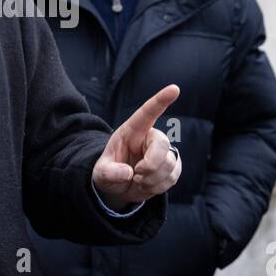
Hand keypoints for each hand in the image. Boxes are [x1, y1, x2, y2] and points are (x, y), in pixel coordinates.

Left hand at [93, 84, 181, 209]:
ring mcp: (163, 152)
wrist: (119, 187)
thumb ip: (109, 173)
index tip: (174, 89)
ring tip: (138, 181)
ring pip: (170, 164)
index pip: (148, 112)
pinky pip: (173, 176)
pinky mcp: (172, 166)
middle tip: (136, 175)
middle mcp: (150, 137)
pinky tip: (147, 185)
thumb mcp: (100, 173)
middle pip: (162, 144)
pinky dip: (159, 186)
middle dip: (151, 165)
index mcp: (132, 131)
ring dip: (152, 179)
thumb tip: (128, 173)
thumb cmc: (109, 172)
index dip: (161, 100)